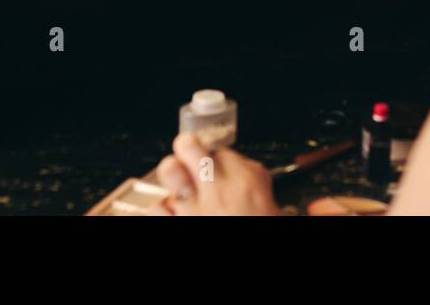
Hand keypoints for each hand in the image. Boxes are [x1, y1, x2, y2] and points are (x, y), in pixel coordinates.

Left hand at [145, 133, 280, 215]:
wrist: (247, 284)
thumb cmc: (260, 227)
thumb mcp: (273, 207)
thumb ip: (255, 183)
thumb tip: (244, 171)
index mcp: (245, 184)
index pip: (223, 150)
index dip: (217, 155)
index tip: (217, 162)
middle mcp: (217, 192)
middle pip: (189, 146)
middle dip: (187, 147)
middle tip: (190, 155)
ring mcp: (194, 210)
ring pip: (169, 171)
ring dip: (173, 177)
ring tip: (180, 184)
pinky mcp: (178, 226)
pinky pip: (157, 208)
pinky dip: (161, 209)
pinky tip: (171, 211)